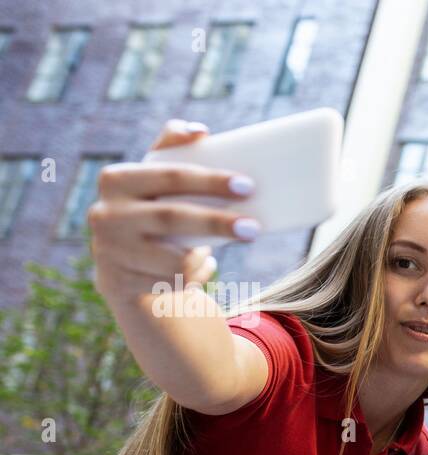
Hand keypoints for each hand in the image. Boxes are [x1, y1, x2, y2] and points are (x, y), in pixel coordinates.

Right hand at [89, 119, 259, 313]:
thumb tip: (199, 130)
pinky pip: (171, 282)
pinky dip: (193, 275)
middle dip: (217, 222)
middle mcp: (105, 214)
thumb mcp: (155, 181)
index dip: (210, 180)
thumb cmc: (150, 212)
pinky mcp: (119, 282)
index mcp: (116, 179)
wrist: (123, 265)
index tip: (248, 186)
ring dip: (202, 255)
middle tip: (254, 228)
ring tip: (214, 250)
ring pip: (174, 257)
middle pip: (173, 217)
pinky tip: (198, 268)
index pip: (170, 175)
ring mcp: (109, 251)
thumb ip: (173, 149)